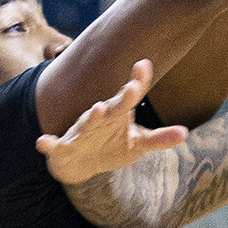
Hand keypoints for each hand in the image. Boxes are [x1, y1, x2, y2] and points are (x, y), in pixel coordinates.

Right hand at [36, 60, 188, 185]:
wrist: (78, 164)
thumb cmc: (111, 145)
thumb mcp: (137, 143)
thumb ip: (159, 138)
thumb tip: (185, 133)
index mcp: (117, 114)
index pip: (130, 95)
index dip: (138, 81)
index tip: (144, 64)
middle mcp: (99, 118)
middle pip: (112, 107)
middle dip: (122, 99)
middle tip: (134, 88)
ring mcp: (80, 132)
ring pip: (85, 124)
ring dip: (91, 117)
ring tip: (97, 109)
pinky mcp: (62, 149)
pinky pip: (54, 146)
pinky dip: (48, 144)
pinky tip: (43, 142)